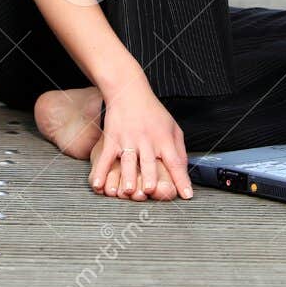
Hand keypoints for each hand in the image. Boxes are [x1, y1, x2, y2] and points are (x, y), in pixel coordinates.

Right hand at [89, 79, 191, 200]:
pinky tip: (98, 185)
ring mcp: (128, 140)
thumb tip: (184, 172)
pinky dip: (101, 172)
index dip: (181, 179)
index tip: (187, 195)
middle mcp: (147, 140)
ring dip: (128, 176)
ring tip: (128, 190)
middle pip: (149, 162)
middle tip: (150, 191)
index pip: (175, 161)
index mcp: (164, 139)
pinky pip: (106, 158)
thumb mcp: (173, 127)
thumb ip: (180, 150)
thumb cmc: (153, 113)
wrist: (129, 91)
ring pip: (128, 161)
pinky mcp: (112, 140)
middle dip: (150, 176)